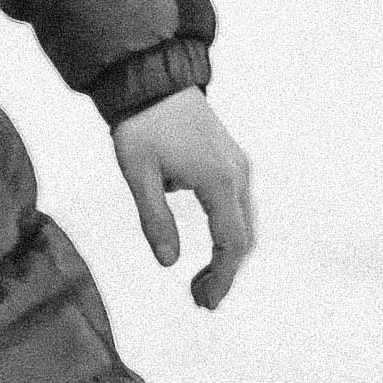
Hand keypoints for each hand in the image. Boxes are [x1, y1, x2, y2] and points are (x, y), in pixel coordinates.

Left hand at [111, 89, 256, 307]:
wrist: (152, 80)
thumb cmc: (142, 124)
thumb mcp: (138, 174)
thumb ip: (154, 219)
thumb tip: (168, 263)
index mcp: (218, 180)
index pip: (230, 242)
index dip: (222, 277)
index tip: (206, 302)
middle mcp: (238, 174)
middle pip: (244, 237)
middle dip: (225, 271)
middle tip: (200, 299)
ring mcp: (238, 165)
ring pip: (244, 222)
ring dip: (227, 254)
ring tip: (200, 281)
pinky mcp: (231, 160)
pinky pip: (239, 206)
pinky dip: (228, 233)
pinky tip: (208, 246)